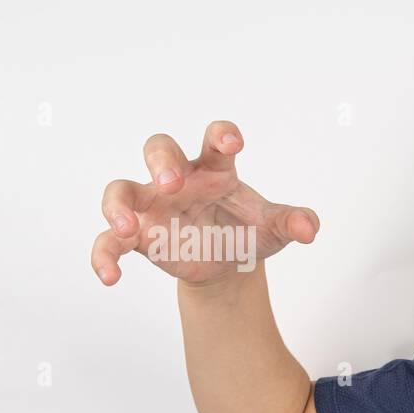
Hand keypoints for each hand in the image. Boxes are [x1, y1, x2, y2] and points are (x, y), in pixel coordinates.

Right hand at [91, 120, 319, 285]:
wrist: (228, 263)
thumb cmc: (246, 231)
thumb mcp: (273, 229)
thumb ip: (294, 222)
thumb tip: (310, 229)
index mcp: (215, 170)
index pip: (214, 141)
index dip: (220, 135)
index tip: (231, 142)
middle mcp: (179, 180)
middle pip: (159, 149)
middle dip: (162, 161)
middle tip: (172, 181)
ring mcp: (153, 205)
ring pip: (121, 190)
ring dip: (117, 206)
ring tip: (126, 227)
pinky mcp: (139, 236)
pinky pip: (108, 241)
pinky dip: (103, 255)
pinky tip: (109, 276)